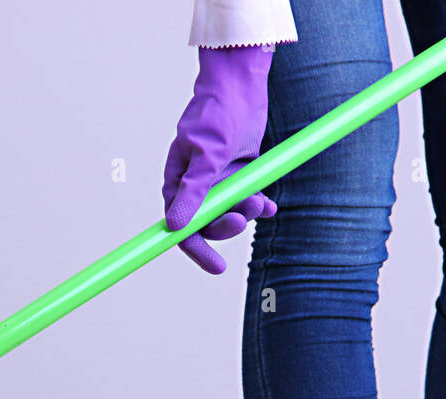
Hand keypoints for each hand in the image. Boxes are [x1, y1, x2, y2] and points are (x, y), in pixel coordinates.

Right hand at [162, 45, 276, 274]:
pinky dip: (259, 205)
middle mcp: (195, 184)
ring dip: (247, 211)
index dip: (196, 248)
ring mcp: (218, 180)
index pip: (180, 225)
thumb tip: (175, 226)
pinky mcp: (238, 173)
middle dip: (230, 224)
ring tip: (260, 200)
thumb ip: (194, 192)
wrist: (241, 84)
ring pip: (231, 212)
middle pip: (209, 223)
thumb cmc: (218, 113)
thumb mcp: (207, 154)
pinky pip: (247, 198)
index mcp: (178, 181)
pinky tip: (270, 207)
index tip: (217, 267)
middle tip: (246, 212)